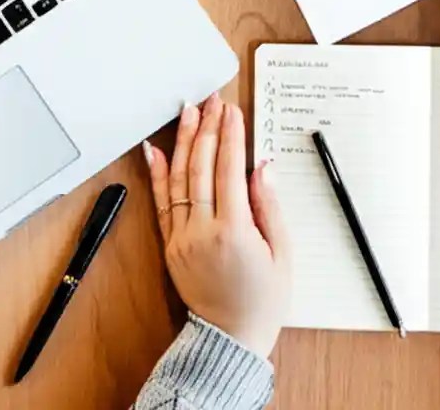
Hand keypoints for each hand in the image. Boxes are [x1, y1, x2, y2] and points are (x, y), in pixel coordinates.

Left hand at [143, 95, 291, 356]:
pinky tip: (157, 150)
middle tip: (212, 102)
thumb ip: (270, 207)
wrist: (230, 337)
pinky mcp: (170, 245)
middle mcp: (202, 231)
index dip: (231, 136)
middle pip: (202, 167)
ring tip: (187, 113)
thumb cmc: (263, 301)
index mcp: (234, 231)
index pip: (229, 169)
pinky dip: (158, 174)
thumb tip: (261, 168)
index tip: (232, 112)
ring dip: (183, 143)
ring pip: (178, 179)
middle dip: (207, 129)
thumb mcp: (282, 254)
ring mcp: (181, 238)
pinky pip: (161, 203)